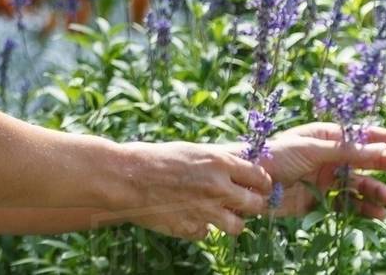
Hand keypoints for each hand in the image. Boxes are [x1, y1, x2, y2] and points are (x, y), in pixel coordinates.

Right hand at [116, 141, 274, 240]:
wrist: (125, 177)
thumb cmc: (154, 158)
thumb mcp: (191, 151)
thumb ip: (216, 162)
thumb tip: (238, 169)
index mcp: (219, 163)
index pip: (260, 177)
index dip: (260, 183)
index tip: (255, 186)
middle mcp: (218, 188)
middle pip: (256, 205)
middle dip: (250, 204)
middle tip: (238, 201)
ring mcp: (206, 211)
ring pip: (238, 226)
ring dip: (229, 220)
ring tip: (214, 213)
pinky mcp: (191, 228)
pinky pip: (207, 233)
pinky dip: (200, 227)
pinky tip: (186, 215)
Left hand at [242, 122, 385, 218]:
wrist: (247, 184)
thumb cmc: (273, 156)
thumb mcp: (311, 148)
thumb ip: (346, 151)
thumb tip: (382, 148)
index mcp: (327, 135)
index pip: (368, 135)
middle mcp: (330, 155)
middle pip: (374, 159)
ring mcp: (327, 177)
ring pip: (364, 184)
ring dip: (380, 191)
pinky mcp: (321, 198)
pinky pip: (351, 203)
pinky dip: (366, 208)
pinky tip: (378, 213)